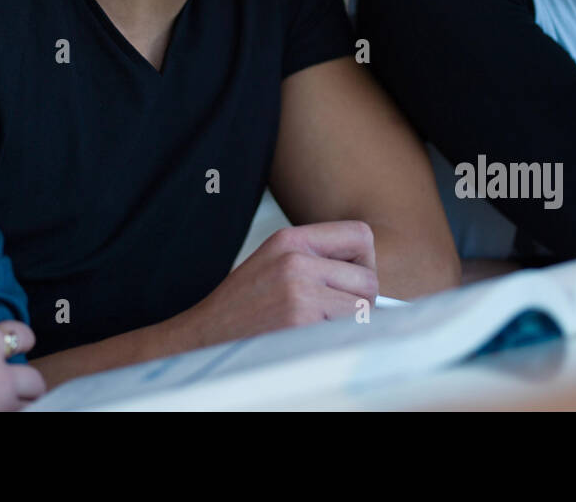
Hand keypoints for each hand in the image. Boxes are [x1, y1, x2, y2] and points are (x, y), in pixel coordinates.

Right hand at [177, 221, 378, 348]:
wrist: (202, 340)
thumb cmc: (243, 312)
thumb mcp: (274, 267)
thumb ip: (317, 263)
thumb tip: (372, 281)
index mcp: (289, 239)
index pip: (360, 235)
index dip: (363, 263)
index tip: (348, 284)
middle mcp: (295, 258)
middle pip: (369, 279)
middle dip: (360, 303)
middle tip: (329, 316)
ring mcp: (298, 288)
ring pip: (364, 309)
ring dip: (348, 326)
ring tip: (315, 329)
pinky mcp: (300, 319)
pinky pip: (349, 331)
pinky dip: (337, 341)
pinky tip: (308, 341)